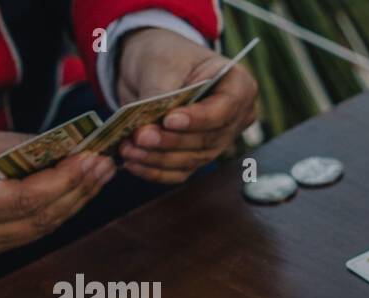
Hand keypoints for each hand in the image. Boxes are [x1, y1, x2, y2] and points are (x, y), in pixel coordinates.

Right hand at [0, 124, 113, 262]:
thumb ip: (13, 147)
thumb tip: (65, 147)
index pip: (22, 200)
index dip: (62, 181)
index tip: (90, 160)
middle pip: (36, 221)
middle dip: (76, 191)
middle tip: (104, 165)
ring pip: (37, 232)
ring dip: (72, 204)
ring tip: (97, 176)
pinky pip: (26, 235)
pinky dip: (53, 213)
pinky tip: (74, 192)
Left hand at [115, 29, 256, 183]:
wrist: (153, 66)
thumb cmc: (165, 55)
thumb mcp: (163, 65)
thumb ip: (160, 96)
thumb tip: (149, 130)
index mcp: (239, 86)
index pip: (224, 109)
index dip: (198, 119)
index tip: (169, 120)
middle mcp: (235, 118)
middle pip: (208, 139)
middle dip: (172, 141)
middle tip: (141, 137)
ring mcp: (218, 141)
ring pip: (193, 159)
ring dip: (159, 157)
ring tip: (129, 149)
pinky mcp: (198, 156)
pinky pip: (181, 171)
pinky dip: (155, 170)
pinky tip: (134, 163)